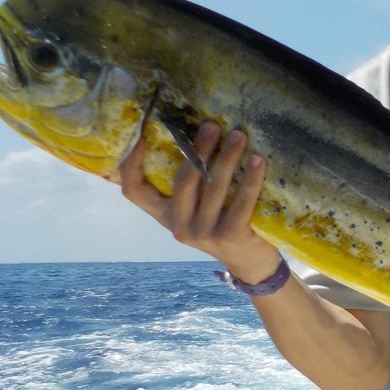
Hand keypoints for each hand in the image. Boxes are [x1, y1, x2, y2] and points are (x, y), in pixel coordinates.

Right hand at [119, 120, 281, 283]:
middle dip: (198, 149)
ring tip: (240, 136)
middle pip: (183, 180)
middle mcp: (179, 225)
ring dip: (228, 157)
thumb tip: (197, 132)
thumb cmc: (224, 224)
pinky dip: (251, 178)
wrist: (250, 263)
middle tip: (213, 125)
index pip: (134, 190)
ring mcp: (203, 233)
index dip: (132, 161)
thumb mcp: (200, 208)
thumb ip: (193, 183)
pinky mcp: (229, 236)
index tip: (142, 131)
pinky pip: (241, 201)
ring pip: (213, 187)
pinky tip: (258, 161)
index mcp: (165, 215)